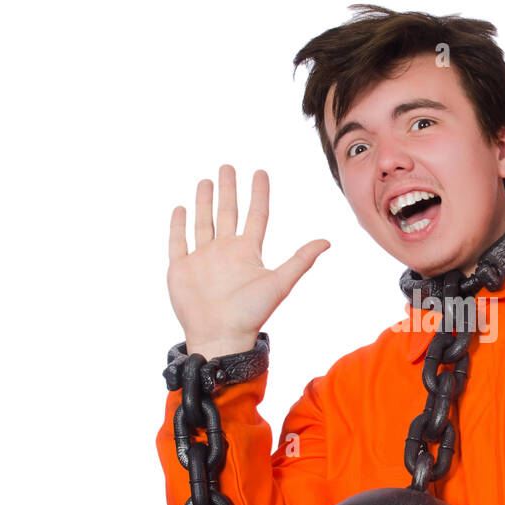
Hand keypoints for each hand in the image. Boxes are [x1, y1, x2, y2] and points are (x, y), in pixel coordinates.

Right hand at [167, 165, 328, 357]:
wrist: (220, 337)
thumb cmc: (251, 314)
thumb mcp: (279, 283)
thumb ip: (300, 260)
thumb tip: (327, 241)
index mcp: (248, 252)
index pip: (255, 215)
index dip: (258, 193)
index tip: (260, 172)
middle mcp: (226, 251)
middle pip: (227, 212)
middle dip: (227, 189)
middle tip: (227, 167)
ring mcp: (203, 259)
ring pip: (203, 222)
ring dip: (204, 202)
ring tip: (206, 181)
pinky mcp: (181, 268)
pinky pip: (179, 241)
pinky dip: (178, 225)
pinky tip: (179, 209)